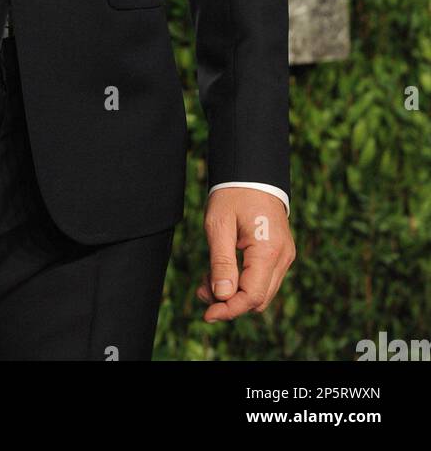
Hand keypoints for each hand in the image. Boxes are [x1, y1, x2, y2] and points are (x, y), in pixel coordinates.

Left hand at [198, 187, 294, 322]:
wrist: (253, 172)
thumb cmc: (233, 194)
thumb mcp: (219, 226)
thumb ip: (221, 262)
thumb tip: (222, 296)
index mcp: (268, 251)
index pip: (252, 296)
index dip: (229, 310)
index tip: (207, 314)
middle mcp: (283, 258)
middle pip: (258, 299)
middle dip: (229, 303)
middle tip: (202, 291)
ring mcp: (284, 256)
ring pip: (261, 292)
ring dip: (235, 294)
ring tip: (207, 280)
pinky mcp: (280, 253)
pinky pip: (264, 279)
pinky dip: (243, 282)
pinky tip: (222, 272)